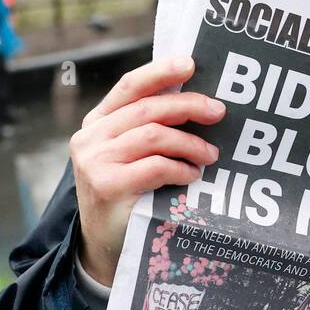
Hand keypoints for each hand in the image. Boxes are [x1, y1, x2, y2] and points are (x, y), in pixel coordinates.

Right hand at [70, 57, 224, 285]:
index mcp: (98, 122)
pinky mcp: (106, 186)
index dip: (160, 72)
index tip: (191, 64)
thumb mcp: (133, 156)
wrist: (106, 246)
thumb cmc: (130, 195)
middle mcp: (91, 137)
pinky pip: (155, 166)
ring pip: (153, 136)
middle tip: (219, 112)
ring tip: (210, 154)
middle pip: (147, 109)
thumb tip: (199, 102)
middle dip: (188, 106)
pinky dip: (181, 169)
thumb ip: (151, 128)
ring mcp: (95, 161)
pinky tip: (193, 176)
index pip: (130, 86)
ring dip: (190, 143)